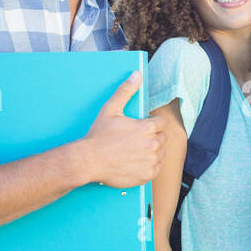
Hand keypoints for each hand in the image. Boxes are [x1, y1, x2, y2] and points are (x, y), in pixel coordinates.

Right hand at [80, 71, 167, 187]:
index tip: (140, 127)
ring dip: (153, 151)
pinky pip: (156, 168)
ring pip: (161, 153)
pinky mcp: (148, 175)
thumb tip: (136, 74)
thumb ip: (125, 91)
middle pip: (162, 137)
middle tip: (135, 140)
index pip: (160, 122)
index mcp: (148, 128)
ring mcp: (151, 161)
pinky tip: (136, 161)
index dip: (150, 123)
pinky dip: (149, 165)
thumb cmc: (99, 136)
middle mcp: (153, 145)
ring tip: (135, 150)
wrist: (88, 161)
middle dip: (152, 136)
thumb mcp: (110, 109)